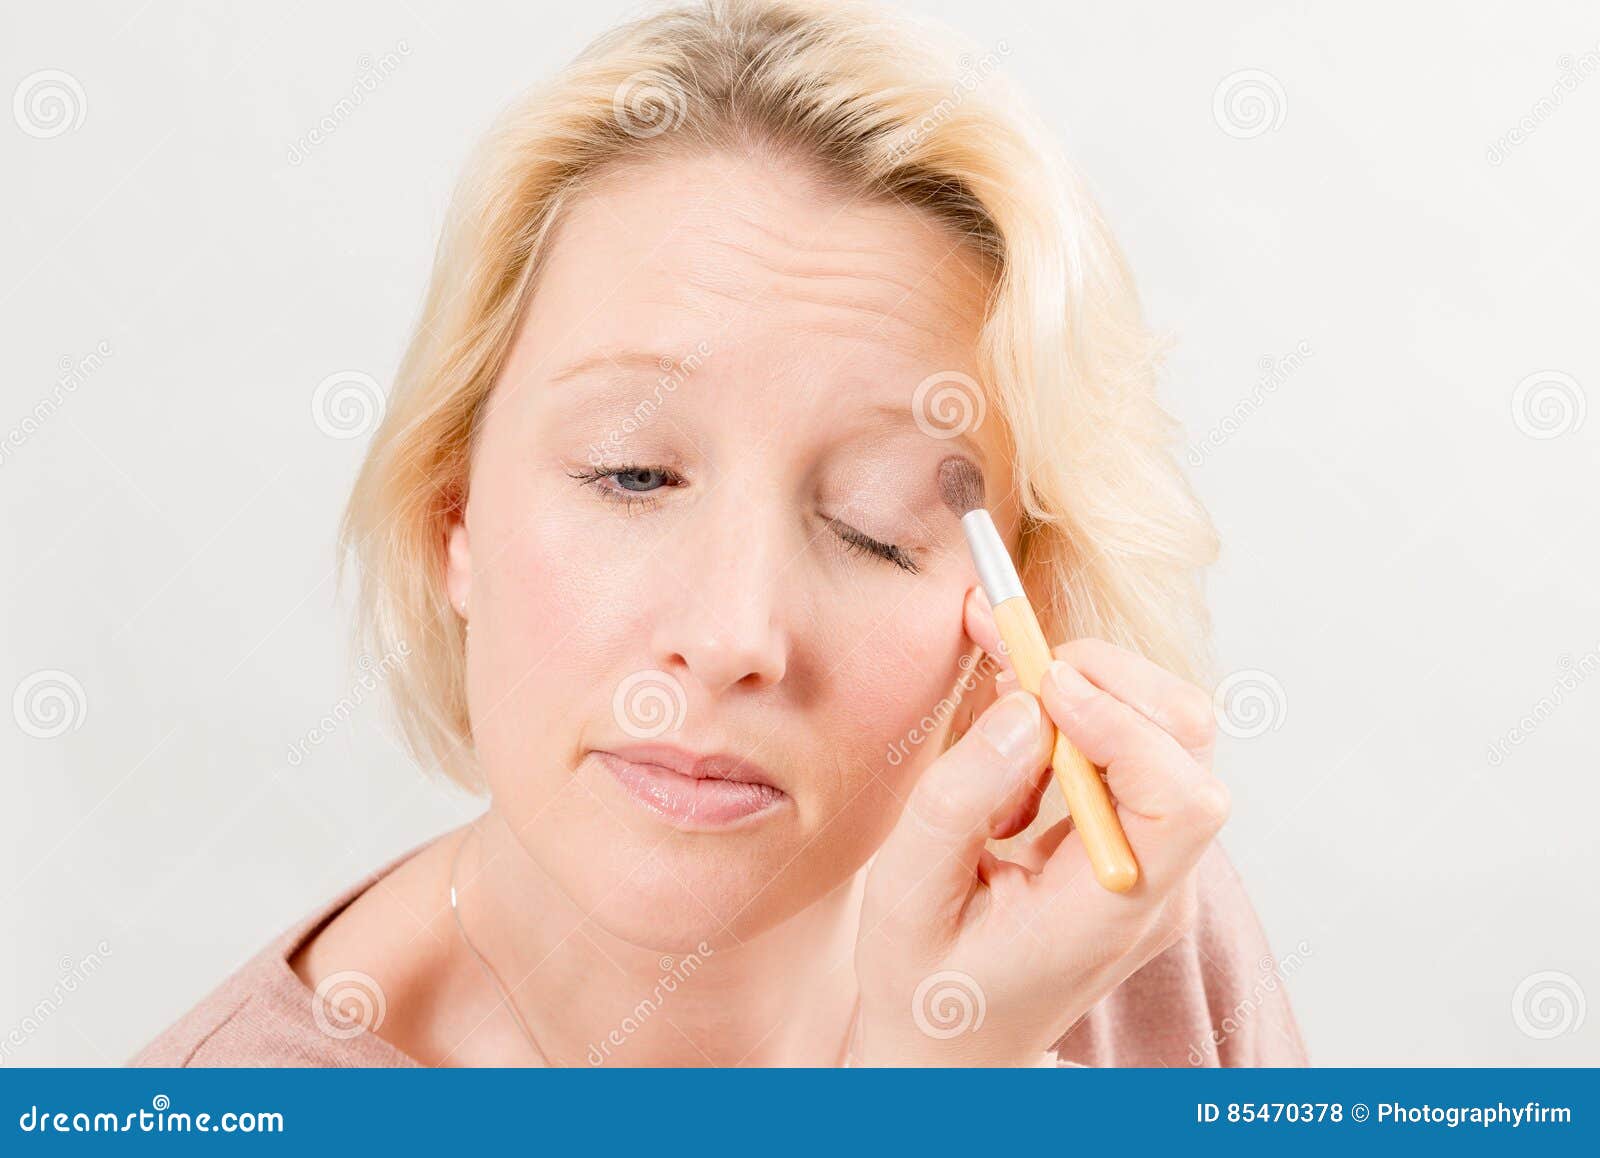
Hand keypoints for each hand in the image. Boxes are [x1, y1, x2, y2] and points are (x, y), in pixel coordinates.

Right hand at [851, 585, 1228, 1064]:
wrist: (950, 1051)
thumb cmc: (924, 985)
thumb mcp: (905, 895)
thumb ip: (960, 798)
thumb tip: (1023, 710)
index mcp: (1112, 912)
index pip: (1183, 798)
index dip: (1123, 723)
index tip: (1040, 689)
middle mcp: (1157, 886)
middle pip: (1191, 745)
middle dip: (1110, 683)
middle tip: (1020, 672)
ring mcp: (1155, 866)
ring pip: (1173, 736)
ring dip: (1094, 698)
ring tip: (1011, 721)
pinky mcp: (1137, 846)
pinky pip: (1139, 754)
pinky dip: (1085, 721)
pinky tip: (1021, 754)